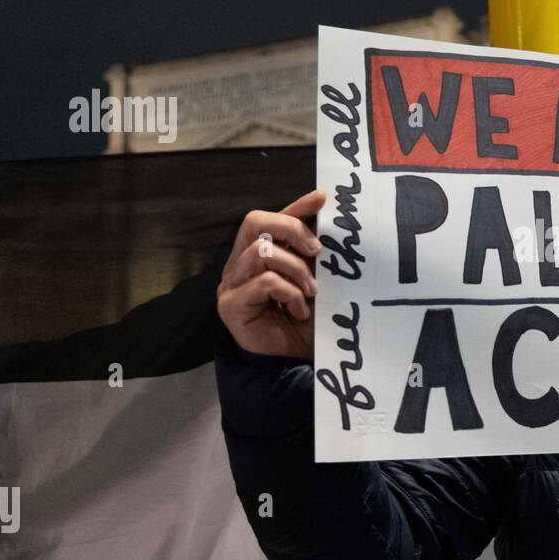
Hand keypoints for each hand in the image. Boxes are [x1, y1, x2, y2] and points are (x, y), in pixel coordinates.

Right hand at [217, 190, 325, 359]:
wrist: (293, 361)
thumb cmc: (303, 320)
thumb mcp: (313, 279)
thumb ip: (312, 253)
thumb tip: (328, 216)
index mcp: (258, 254)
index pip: (272, 219)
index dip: (296, 206)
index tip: (323, 198)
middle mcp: (239, 264)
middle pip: (254, 222)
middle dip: (291, 229)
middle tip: (317, 251)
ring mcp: (231, 283)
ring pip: (262, 252)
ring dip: (295, 269)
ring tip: (311, 291)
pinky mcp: (230, 304)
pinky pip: (264, 282)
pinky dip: (289, 293)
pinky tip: (298, 310)